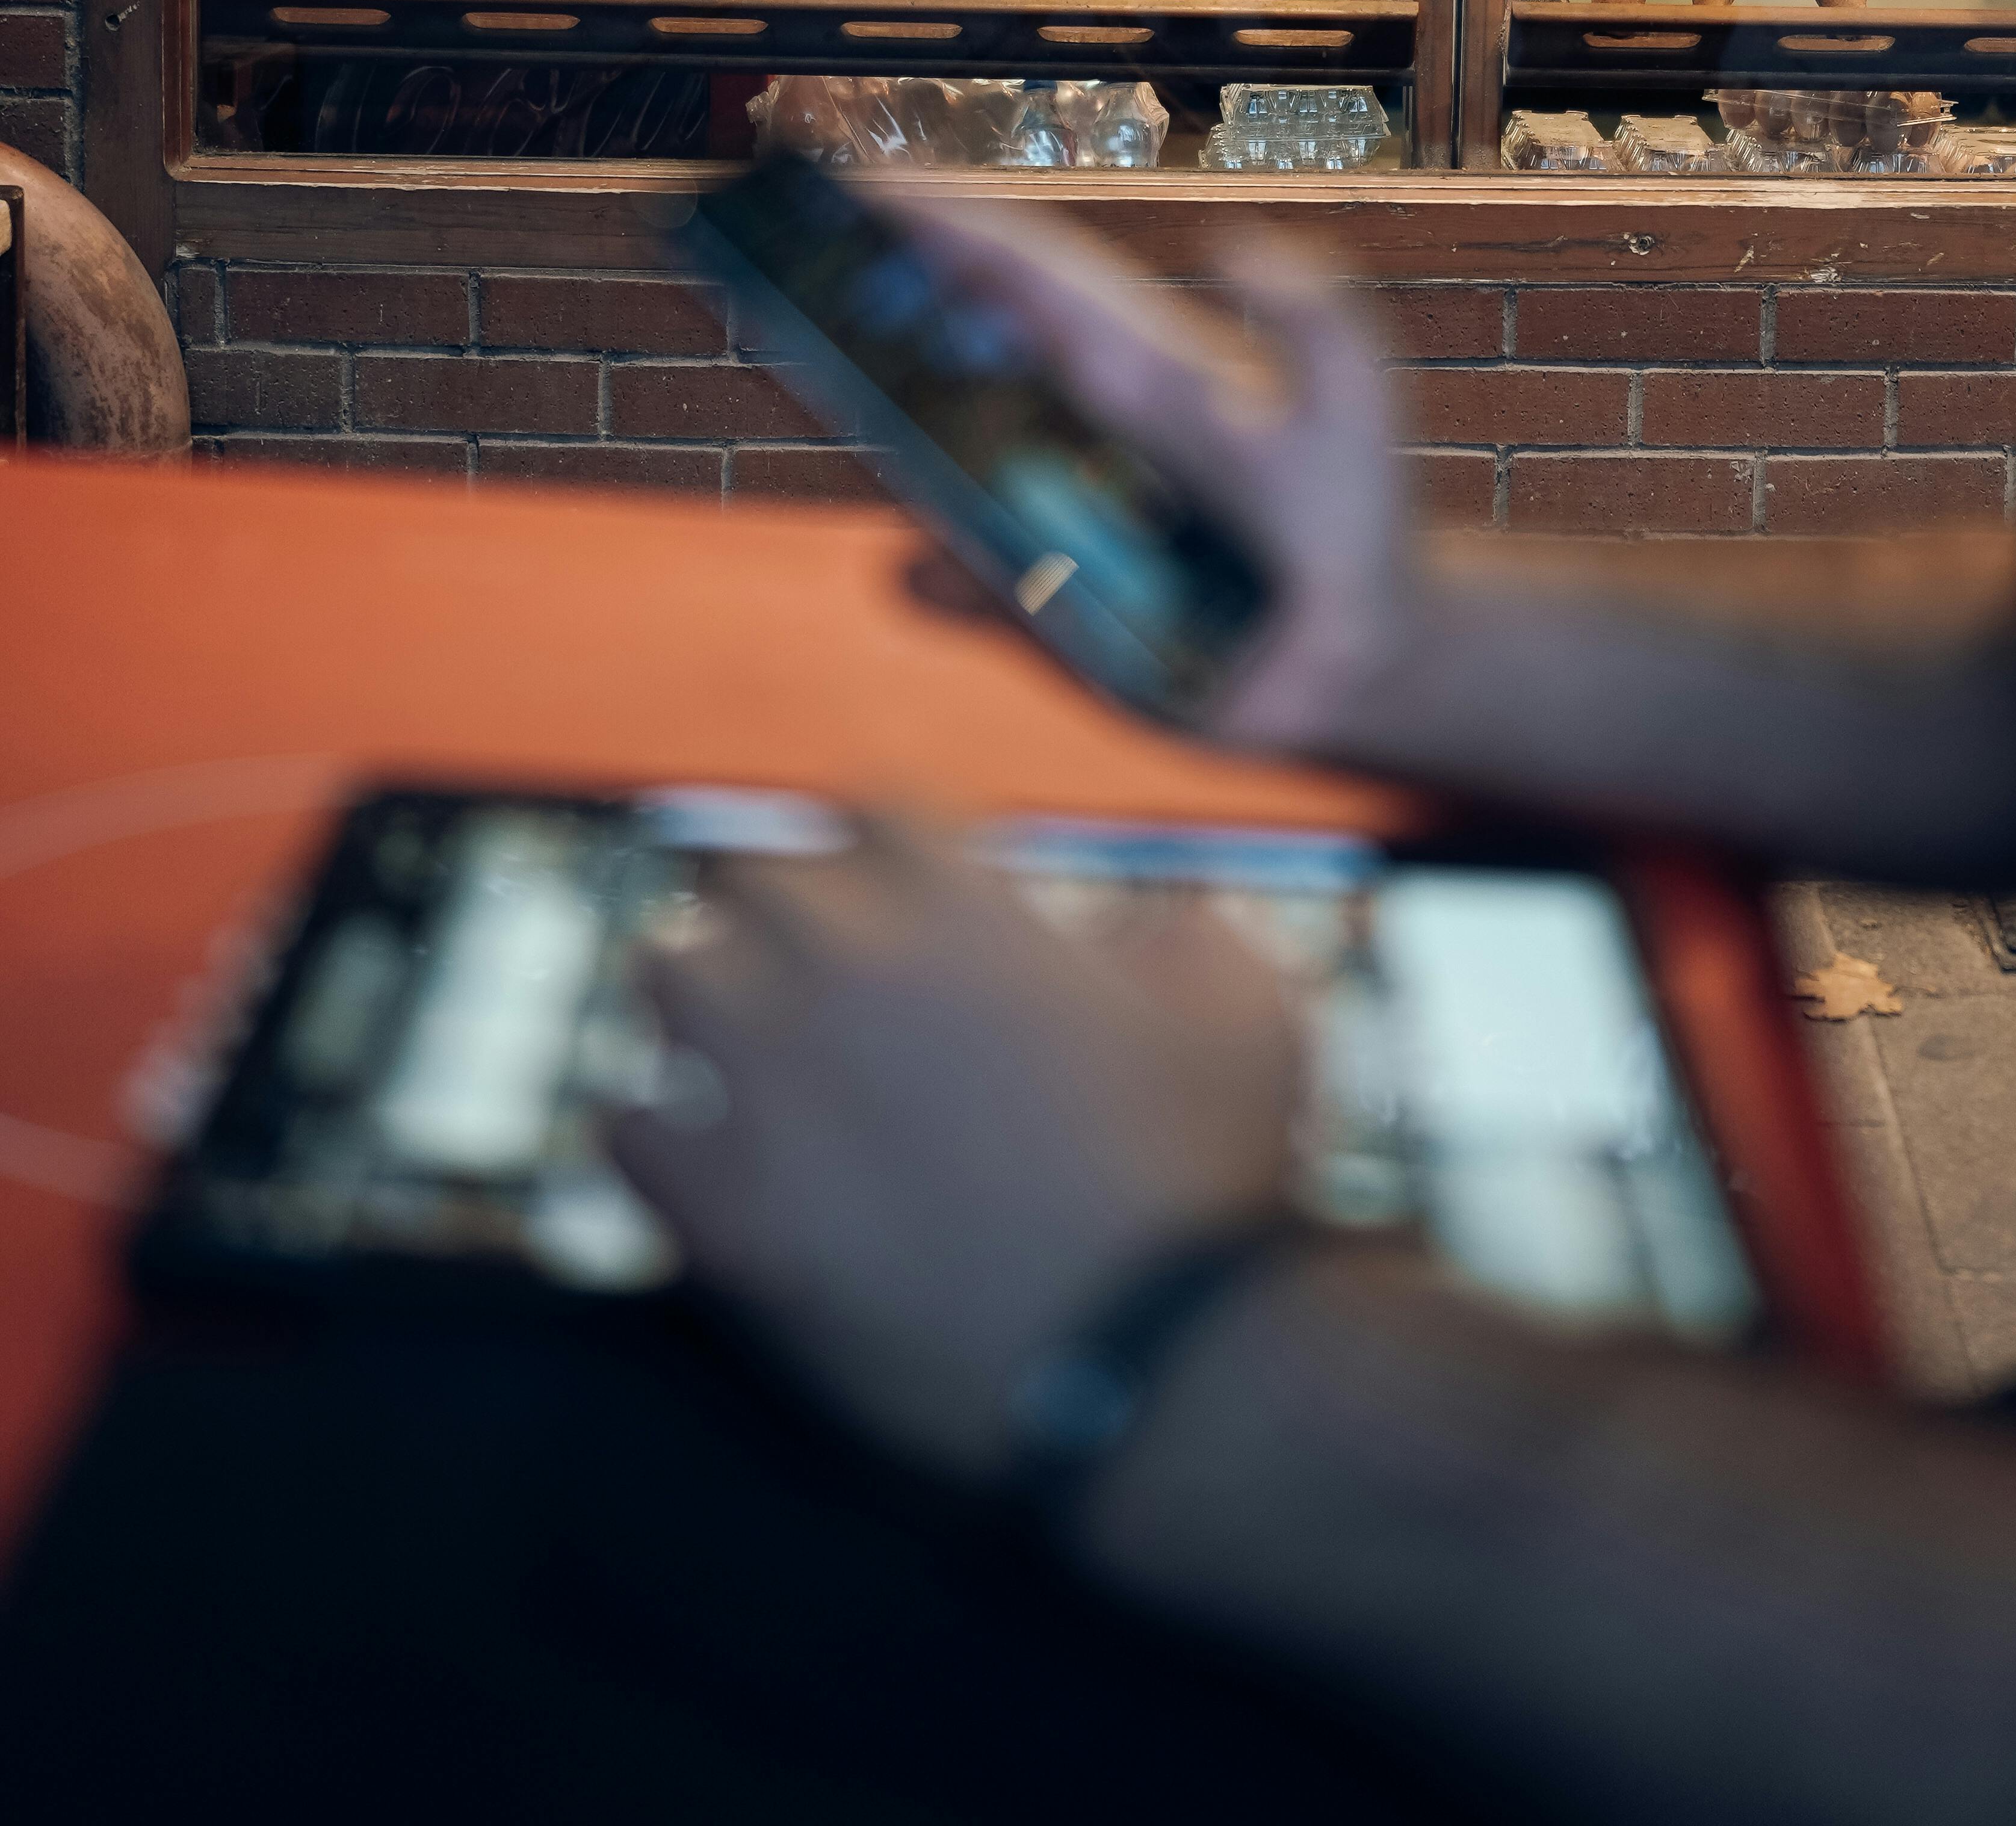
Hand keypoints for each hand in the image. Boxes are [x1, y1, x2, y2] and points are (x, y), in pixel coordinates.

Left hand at [607, 812, 1296, 1480]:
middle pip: (748, 868)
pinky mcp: (725, 1213)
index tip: (896, 878)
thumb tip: (1141, 924)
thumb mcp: (1242, 1006)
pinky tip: (687, 1151)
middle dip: (781, 903)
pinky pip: (622, 1127)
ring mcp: (771, 1086)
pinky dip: (647, 1129)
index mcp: (960, 903)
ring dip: (701, 993)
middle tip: (809, 959)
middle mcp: (847, 968)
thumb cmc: (1206, 1180)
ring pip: (667, 972)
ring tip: (731, 1034)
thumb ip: (1179, 929)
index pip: (873, 800)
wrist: (1153, 1366)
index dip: (887, 839)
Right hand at [845, 195, 1416, 752]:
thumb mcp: (1352, 405)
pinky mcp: (1069, 617)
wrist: (1367, 654)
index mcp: (1144, 366)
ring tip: (807, 373)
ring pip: (955, 461)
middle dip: (889, 300)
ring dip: (888, 420)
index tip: (867, 183)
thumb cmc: (1357, 516)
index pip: (1033, 278)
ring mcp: (1068, 520)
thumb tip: (1229, 244)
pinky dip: (940, 581)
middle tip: (787, 251)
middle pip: (972, 352)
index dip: (953, 226)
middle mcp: (1089, 433)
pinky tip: (906, 573)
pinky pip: (983, 591)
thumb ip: (1309, 323)